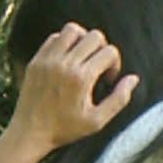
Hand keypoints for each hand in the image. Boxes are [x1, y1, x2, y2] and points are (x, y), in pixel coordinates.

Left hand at [9, 23, 138, 155]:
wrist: (29, 133)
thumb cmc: (64, 129)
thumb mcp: (96, 121)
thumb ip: (119, 99)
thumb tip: (133, 78)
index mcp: (81, 78)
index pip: (109, 52)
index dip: (114, 64)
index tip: (106, 79)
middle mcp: (64, 64)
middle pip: (94, 35)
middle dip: (102, 49)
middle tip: (97, 66)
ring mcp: (48, 60)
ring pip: (72, 29)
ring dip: (83, 39)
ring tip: (83, 57)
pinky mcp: (36, 61)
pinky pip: (54, 37)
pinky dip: (64, 43)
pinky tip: (66, 59)